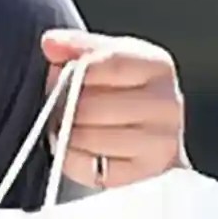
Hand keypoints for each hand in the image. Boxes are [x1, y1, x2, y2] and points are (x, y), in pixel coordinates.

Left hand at [41, 29, 188, 188]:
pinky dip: (73, 159)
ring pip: (87, 136)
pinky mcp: (145, 175)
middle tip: (59, 108)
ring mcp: (161, 143)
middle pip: (91, 104)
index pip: (109, 62)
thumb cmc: (117, 95)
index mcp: (158, 67)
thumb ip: (75, 47)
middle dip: (65, 107)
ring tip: (69, 129)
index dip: (74, 70)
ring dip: (67, 134)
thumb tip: (50, 43)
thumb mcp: (101, 61)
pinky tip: (80, 151)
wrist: (145, 143)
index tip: (55, 73)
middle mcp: (167, 104)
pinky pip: (89, 167)